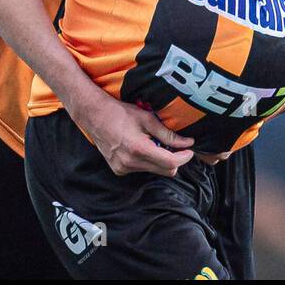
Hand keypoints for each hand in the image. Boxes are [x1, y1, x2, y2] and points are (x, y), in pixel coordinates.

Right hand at [75, 94, 194, 176]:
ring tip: (153, 142)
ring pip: (154, 171)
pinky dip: (147, 161)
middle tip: (175, 145)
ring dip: (159, 160)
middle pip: (165, 171)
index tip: (190, 150)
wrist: (94, 116)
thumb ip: (168, 134)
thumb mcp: (147, 119)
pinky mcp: (118, 170)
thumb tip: (188, 143)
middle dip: (174, 159)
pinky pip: (141, 169)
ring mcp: (123, 168)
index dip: (184, 157)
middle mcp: (130, 163)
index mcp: (139, 149)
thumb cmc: (121, 113)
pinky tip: (140, 146)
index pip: (170, 163)